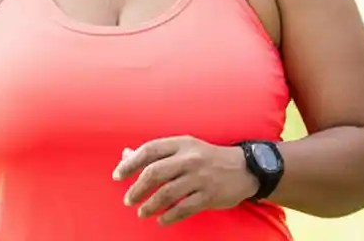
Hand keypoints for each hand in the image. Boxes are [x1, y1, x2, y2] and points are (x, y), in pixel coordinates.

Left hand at [113, 136, 258, 224]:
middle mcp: (190, 158)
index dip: (130, 163)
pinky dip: (168, 217)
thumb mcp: (185, 147)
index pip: (149, 150)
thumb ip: (157, 152)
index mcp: (182, 143)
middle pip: (154, 173)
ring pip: (166, 193)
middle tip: (128, 199)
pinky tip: (161, 220)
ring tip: (142, 212)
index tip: (118, 176)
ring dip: (149, 205)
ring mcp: (200, 178)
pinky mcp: (209, 195)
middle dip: (136, 189)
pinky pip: (183, 209)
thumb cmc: (208, 157)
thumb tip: (126, 155)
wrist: (245, 168)